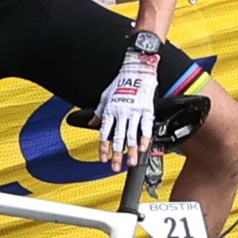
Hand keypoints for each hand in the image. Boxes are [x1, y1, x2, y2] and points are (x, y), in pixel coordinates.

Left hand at [96, 47, 158, 170]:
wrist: (137, 70)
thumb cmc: (121, 82)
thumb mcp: (104, 97)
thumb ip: (98, 112)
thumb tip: (91, 123)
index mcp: (110, 110)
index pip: (104, 133)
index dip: (103, 147)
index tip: (103, 159)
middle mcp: (121, 113)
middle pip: (118, 138)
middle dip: (116, 154)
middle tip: (116, 167)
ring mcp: (134, 112)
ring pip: (131, 135)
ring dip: (131, 150)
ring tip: (131, 162)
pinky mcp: (146, 110)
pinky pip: (146, 127)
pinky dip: (145, 138)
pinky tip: (144, 148)